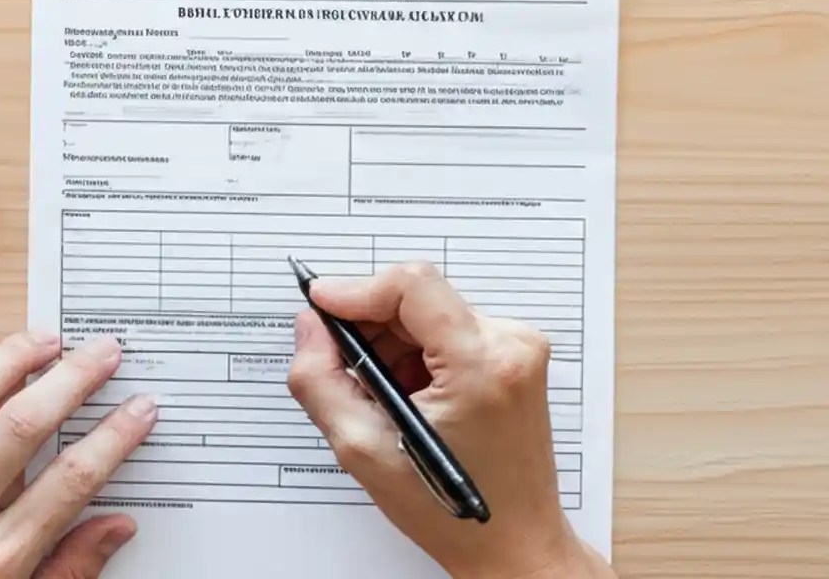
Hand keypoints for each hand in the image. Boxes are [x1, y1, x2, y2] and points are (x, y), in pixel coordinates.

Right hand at [288, 263, 614, 578]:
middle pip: (418, 297)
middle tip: (343, 368)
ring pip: (429, 313)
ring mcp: (518, 349)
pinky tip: (409, 397)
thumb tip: (310, 328)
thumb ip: (321, 379)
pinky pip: (448, 330)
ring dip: (392, 345)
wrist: (514, 542)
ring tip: (383, 399)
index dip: (356, 290)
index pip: (411, 286)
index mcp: (482, 364)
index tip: (321, 303)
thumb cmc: (452, 511)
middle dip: (370, 326)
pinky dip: (417, 355)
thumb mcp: (363, 449)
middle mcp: (510, 345)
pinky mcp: (515, 357)